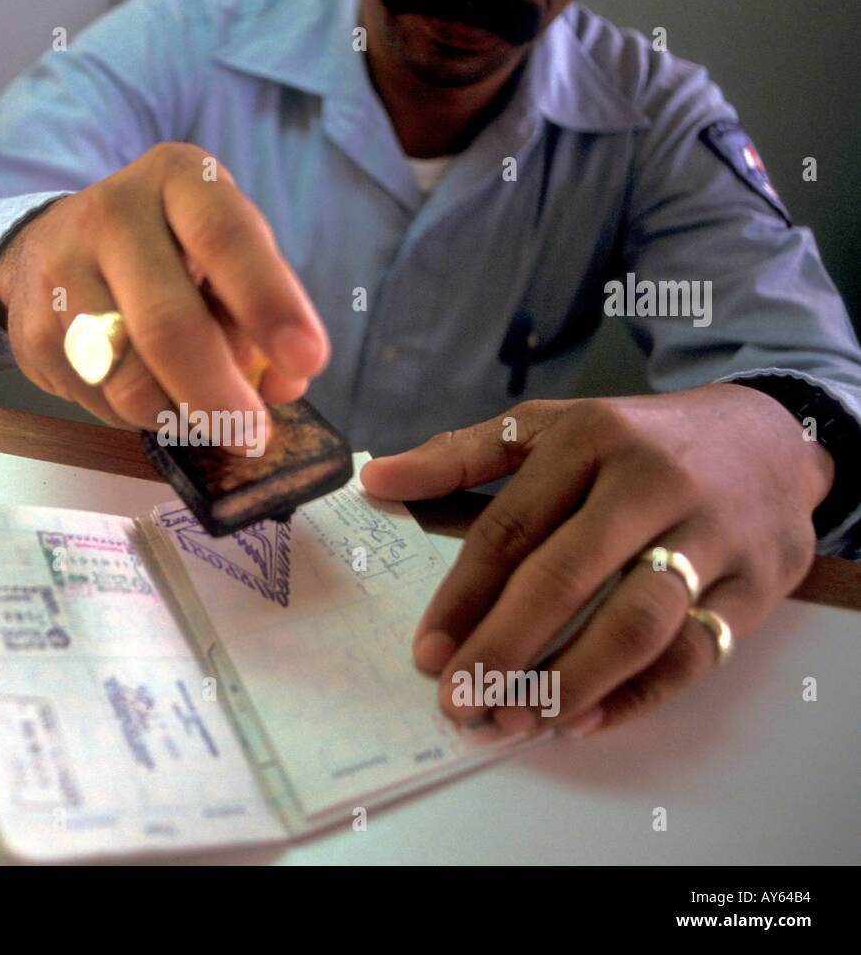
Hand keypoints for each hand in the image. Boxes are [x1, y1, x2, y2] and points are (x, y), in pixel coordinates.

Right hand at [0, 142, 329, 451]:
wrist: (54, 245)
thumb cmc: (168, 252)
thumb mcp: (223, 258)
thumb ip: (261, 316)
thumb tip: (283, 387)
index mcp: (178, 179)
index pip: (226, 238)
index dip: (270, 303)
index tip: (307, 361)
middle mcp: (113, 212)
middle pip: (167, 322)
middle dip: (219, 393)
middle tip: (251, 433)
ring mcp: (61, 268)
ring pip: (127, 375)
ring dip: (177, 413)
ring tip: (200, 412)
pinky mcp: (32, 325)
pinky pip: (97, 397)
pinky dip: (136, 415)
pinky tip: (148, 392)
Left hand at [360, 384, 833, 735]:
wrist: (770, 436)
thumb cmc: (637, 441)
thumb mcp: (551, 426)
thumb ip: (461, 455)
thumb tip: (375, 478)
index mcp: (590, 439)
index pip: (511, 528)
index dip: (463, 597)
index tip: (427, 653)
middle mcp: (652, 482)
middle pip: (567, 577)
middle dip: (504, 648)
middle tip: (459, 700)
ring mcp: (713, 534)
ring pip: (636, 622)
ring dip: (568, 682)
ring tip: (514, 720)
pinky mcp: (759, 582)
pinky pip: (695, 653)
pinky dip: (637, 696)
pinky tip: (584, 719)